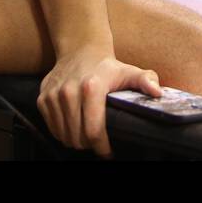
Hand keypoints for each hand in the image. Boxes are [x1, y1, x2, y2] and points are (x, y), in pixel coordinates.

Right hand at [38, 45, 161, 157]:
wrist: (80, 50)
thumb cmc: (108, 67)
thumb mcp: (129, 72)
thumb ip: (146, 81)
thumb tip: (158, 93)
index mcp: (92, 87)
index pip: (93, 131)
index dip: (103, 148)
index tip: (109, 152)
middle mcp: (69, 92)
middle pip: (78, 137)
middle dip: (90, 146)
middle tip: (99, 142)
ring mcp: (54, 95)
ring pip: (64, 136)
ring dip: (75, 141)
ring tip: (87, 135)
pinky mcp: (43, 98)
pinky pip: (52, 127)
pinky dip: (62, 132)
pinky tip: (73, 126)